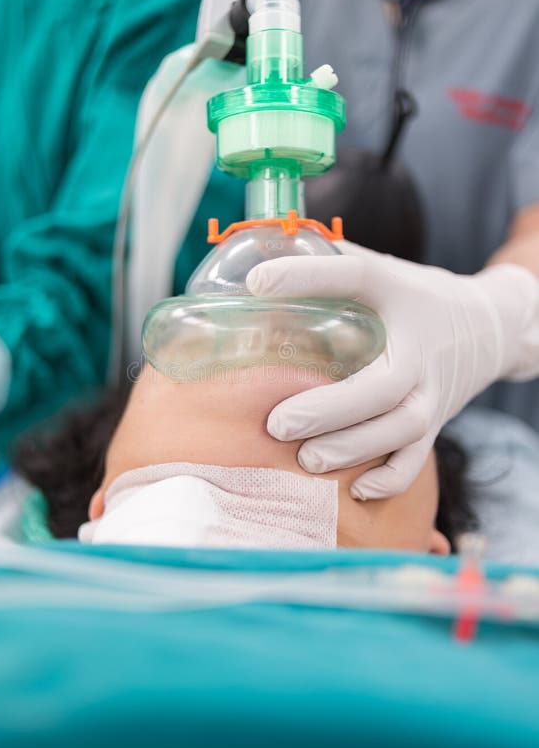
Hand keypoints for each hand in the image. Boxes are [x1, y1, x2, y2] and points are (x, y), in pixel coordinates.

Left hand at [246, 242, 538, 499]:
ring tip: (305, 459)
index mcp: (398, 296)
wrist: (490, 328)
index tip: (256, 283)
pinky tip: (355, 489)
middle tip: (278, 422)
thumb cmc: (418, 300)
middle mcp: (419, 351)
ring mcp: (431, 392)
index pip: (354, 278)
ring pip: (401, 430)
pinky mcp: (436, 423)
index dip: (306, 276)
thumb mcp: (382, 272)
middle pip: (382, 387)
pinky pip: (416, 461)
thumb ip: (330, 267)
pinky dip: (389, 480)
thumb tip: (257, 258)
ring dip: (351, 448)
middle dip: (329, 410)